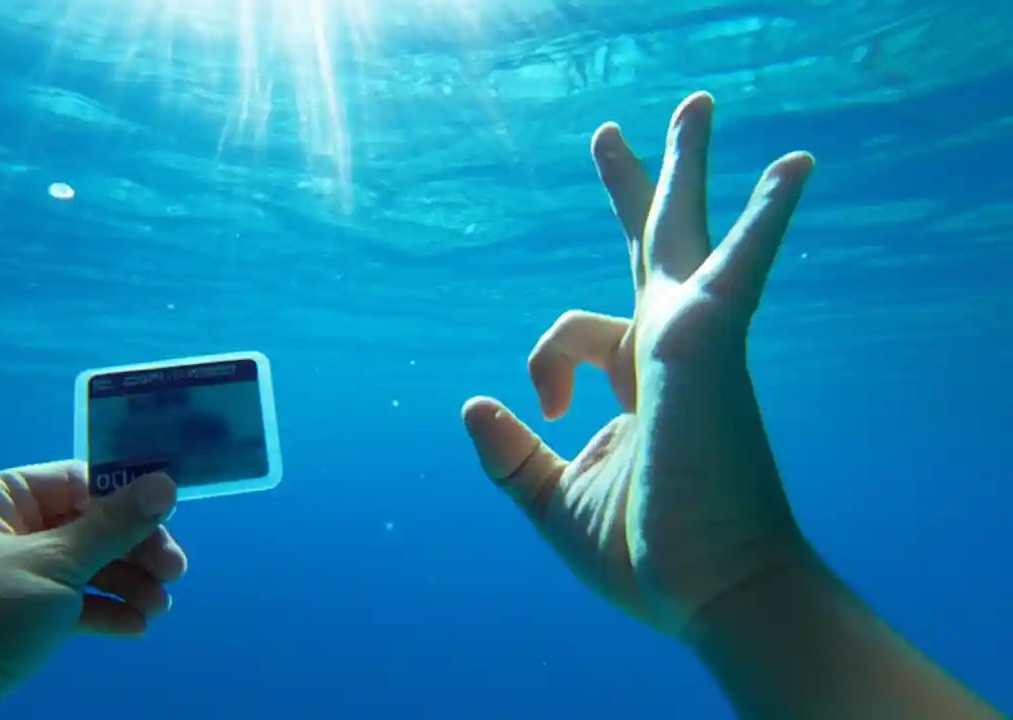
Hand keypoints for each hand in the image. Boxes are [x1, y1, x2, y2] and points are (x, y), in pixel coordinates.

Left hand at [0, 462, 186, 717]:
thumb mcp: (48, 569)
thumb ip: (110, 527)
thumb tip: (164, 481)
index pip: (75, 480)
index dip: (127, 495)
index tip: (172, 519)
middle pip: (82, 526)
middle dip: (132, 548)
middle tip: (174, 574)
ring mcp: (0, 583)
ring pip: (77, 570)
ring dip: (122, 584)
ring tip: (157, 608)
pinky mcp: (3, 627)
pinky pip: (62, 608)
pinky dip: (98, 614)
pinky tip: (131, 628)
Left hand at [463, 91, 815, 636]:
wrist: (716, 598)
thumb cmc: (651, 555)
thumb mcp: (554, 502)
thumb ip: (511, 455)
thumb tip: (469, 404)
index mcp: (634, 381)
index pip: (574, 331)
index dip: (545, 365)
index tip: (552, 413)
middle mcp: (667, 351)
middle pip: (646, 248)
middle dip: (631, 191)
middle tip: (612, 133)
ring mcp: (693, 344)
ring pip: (684, 234)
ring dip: (687, 168)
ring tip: (694, 104)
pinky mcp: (710, 349)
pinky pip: (740, 266)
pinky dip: (765, 220)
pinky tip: (795, 170)